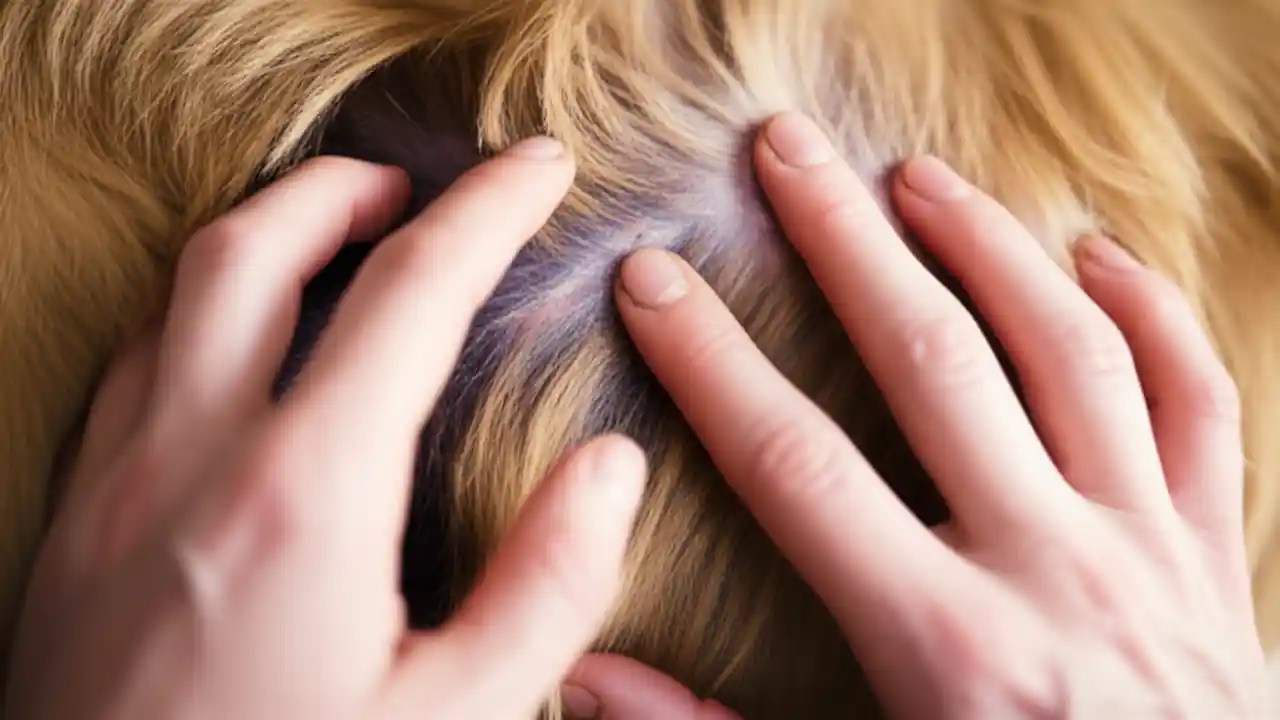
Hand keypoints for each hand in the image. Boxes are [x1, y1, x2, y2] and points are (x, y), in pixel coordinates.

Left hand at [6, 140, 647, 719]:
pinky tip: (239, 367)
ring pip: (176, 300)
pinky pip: (130, 372)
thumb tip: (608, 466)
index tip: (539, 166)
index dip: (489, 210)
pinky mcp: (67, 531)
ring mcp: (109, 488)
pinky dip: (196, 323)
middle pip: (256, 248)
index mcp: (306, 492)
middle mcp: (189, 458)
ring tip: (333, 252)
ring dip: (263, 245)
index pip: (413, 291)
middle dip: (345, 190)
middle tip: (414, 188)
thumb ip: (549, 584)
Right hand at [563, 113, 1271, 718]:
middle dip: (844, 246)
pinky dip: (1150, 316)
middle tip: (785, 149)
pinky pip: (1198, 408)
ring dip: (987, 247)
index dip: (712, 364)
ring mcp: (1149, 555)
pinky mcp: (1214, 558)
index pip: (797, 467)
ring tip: (916, 176)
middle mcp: (1053, 576)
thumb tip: (582, 674)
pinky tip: (1093, 255)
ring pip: (1071, 355)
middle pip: (933, 366)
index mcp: (947, 650)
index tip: (653, 281)